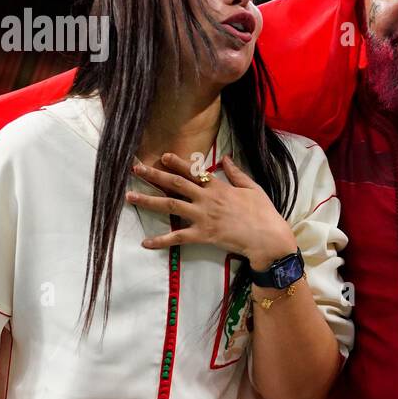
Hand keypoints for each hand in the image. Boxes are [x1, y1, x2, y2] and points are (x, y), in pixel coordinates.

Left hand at [127, 153, 297, 266]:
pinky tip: (145, 243)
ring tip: (129, 197)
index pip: (193, 171)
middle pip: (175, 184)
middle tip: (136, 169)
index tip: (162, 156)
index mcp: (218, 187)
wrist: (267, 237)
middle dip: (154, 175)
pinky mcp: (203, 235)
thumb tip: (224, 158)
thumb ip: (236, 173)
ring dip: (148, 201)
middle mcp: (206, 199)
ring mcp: (203, 217)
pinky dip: (161, 241)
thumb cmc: (263, 213)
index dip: (177, 163)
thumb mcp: (252, 188)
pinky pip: (178, 237)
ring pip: (170, 206)